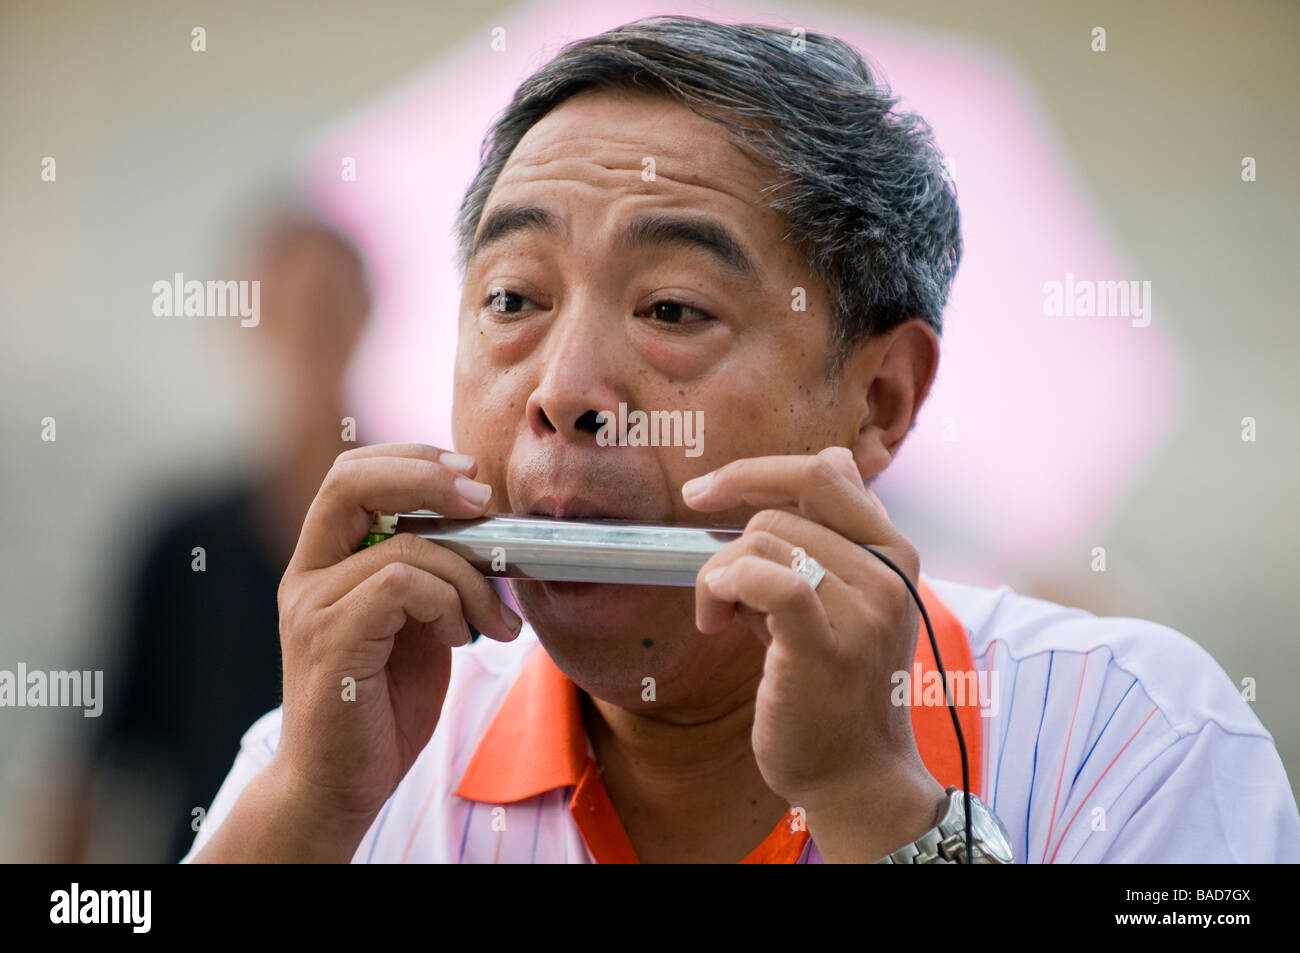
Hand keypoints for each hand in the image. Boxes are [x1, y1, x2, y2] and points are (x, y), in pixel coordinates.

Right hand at [272, 444, 522, 841]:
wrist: (340, 786)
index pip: (352, 473)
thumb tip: (483, 524)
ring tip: (494, 622)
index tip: (469, 474)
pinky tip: (458, 640)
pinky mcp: (329, 640)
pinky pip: (402, 586)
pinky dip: (448, 604)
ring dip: (471, 578)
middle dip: (428, 476)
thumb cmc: (383, 705)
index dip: (413, 459)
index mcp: (324, 561)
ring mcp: (312, 606)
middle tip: (482, 500)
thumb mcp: (417, 622)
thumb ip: (430, 572)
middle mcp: (307, 574)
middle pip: (351, 479)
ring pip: (406, 545)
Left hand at [683, 445, 946, 860]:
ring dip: (719, 578)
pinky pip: (767, 579)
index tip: (707, 492)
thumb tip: (834, 458)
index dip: (756, 471)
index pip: (825, 470)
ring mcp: (864, 611)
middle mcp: (888, 574)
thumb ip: (833, 536)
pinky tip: (715, 619)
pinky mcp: (826, 648)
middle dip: (730, 545)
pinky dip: (724, 586)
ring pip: (761, 543)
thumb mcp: (846, 598)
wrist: (856, 776)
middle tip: (719, 592)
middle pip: (780, 511)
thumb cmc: (835, 687)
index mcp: (895, 553)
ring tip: (724, 621)